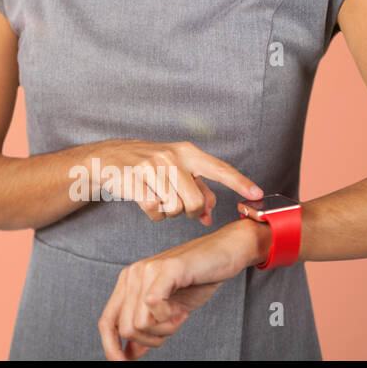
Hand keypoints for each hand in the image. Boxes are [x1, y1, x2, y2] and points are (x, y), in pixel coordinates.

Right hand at [92, 139, 263, 224]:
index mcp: (186, 152)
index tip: (257, 193)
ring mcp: (151, 167)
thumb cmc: (148, 166)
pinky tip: (148, 204)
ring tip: (160, 201)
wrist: (109, 158)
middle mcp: (171, 157)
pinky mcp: (134, 179)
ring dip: (169, 213)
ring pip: (175, 207)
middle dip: (191, 212)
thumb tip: (210, 215)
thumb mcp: (175, 170)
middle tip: (182, 208)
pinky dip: (154, 214)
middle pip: (196, 201)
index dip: (239, 182)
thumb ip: (197, 190)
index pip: (218, 168)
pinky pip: (154, 210)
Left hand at [97, 218, 270, 359]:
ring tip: (180, 314)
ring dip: (164, 330)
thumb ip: (148, 329)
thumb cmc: (197, 281)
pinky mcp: (165, 269)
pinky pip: (153, 305)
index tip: (123, 364)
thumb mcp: (169, 312)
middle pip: (125, 329)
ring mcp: (146, 270)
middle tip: (173, 327)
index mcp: (128, 284)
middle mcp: (131, 275)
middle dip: (151, 340)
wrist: (225, 253)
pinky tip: (182, 310)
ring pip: (138, 323)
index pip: (106, 322)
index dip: (111, 348)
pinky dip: (169, 317)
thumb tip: (129, 354)